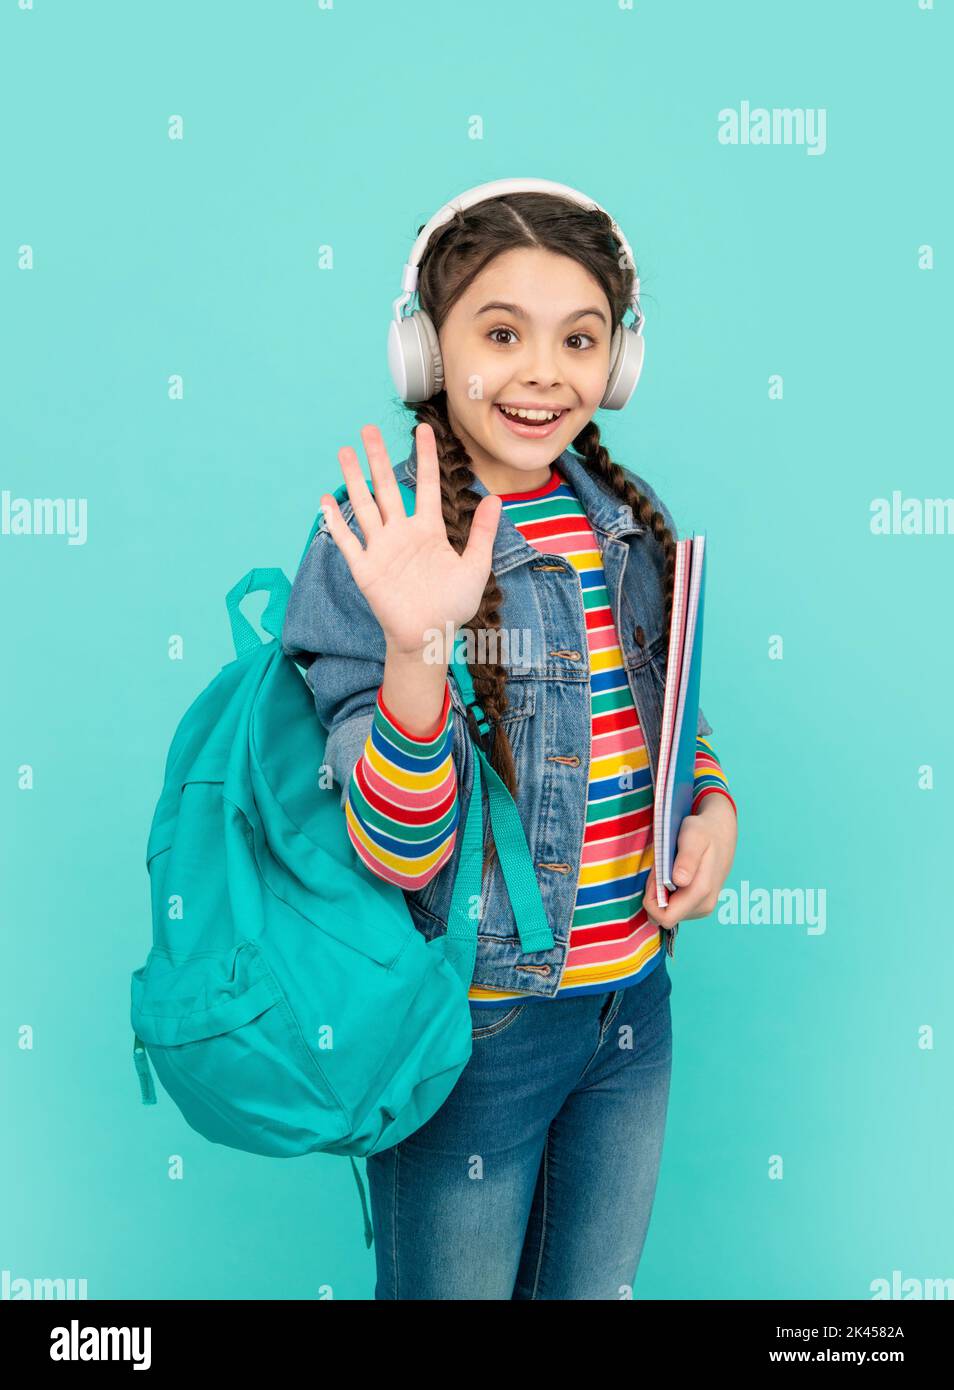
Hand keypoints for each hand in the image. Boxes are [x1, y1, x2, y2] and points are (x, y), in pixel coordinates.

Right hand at [320, 422, 502, 657]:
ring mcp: (381, 549)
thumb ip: (482, 534)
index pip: (424, 485)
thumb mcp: (475, 567)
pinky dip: (336, 522)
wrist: (430, 636)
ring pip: (364, 506)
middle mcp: (402, 533)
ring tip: (344, 451)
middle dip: (377, 458)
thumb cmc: (453, 605)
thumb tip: (495, 499)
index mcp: (428, 530)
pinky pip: (347, 541)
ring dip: (354, 479)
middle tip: (368, 428)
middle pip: (386, 487)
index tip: (422, 429)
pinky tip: (326, 500)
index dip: (424, 457)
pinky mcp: (366, 568)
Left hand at [642, 794, 737, 929]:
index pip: (665, 918)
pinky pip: (675, 908)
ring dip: (661, 893)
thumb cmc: (703, 832)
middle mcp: (704, 906)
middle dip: (655, 895)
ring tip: (668, 869)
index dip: (652, 900)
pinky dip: (668, 894)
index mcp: (701, 892)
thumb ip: (686, 859)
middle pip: (664, 916)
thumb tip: (680, 881)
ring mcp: (703, 908)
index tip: (655, 877)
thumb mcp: (693, 837)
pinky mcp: (701, 906)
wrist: (721, 833)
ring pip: (669, 913)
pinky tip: (673, 876)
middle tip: (660, 869)